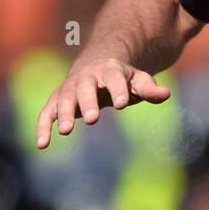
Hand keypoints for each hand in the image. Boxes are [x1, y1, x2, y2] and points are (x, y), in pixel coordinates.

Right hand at [35, 57, 171, 149]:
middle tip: (92, 119)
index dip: (118, 89)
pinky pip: (46, 113)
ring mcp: (69, 88)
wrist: (96, 64)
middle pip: (85, 87)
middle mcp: (86, 77)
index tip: (123, 104)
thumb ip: (149, 88)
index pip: (114, 78)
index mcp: (110, 70)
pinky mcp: (56, 100)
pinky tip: (42, 145)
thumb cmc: (121, 78)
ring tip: (66, 131)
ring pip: (64, 99)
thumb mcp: (138, 80)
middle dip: (87, 102)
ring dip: (63, 114)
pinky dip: (42, 127)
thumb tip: (166, 94)